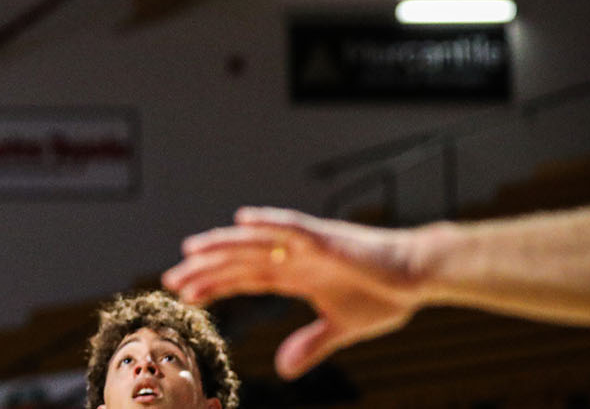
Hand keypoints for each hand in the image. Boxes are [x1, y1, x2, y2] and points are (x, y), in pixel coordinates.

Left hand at [163, 207, 432, 378]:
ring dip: (223, 245)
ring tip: (191, 250)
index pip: (243, 279)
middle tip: (170, 280)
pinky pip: (292, 226)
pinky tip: (242, 220)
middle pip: (239, 261)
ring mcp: (308, 244)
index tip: (184, 295)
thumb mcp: (340, 328)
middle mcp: (294, 256)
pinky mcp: (327, 237)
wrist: (419, 276)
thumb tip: (281, 370)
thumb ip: (310, 345)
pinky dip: (268, 221)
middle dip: (205, 270)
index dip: (214, 285)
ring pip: (256, 242)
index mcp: (295, 275)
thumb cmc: (384, 294)